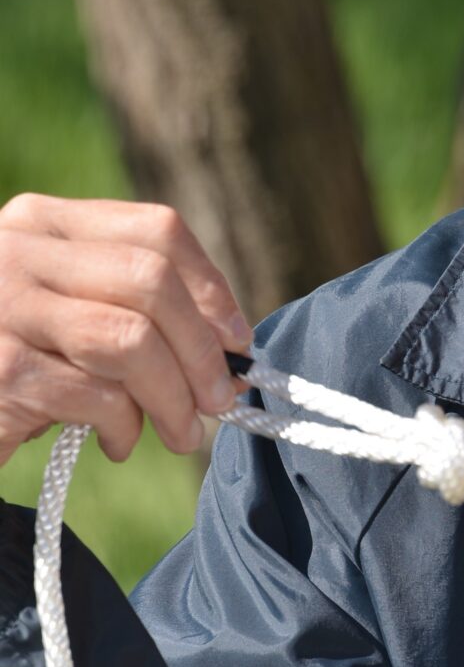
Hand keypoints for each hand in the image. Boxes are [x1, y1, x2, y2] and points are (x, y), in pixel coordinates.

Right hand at [0, 194, 252, 465]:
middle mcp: (20, 248)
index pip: (158, 229)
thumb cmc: (15, 357)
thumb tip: (231, 344)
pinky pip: (95, 395)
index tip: (237, 340)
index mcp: (48, 222)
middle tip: (222, 399)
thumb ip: (133, 305)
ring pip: (131, 340)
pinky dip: (125, 427)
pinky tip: (119, 444)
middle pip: (153, 280)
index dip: (212, 287)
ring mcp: (3, 304)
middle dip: (203, 349)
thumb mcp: (69, 310)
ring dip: (174, 397)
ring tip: (182, 434)